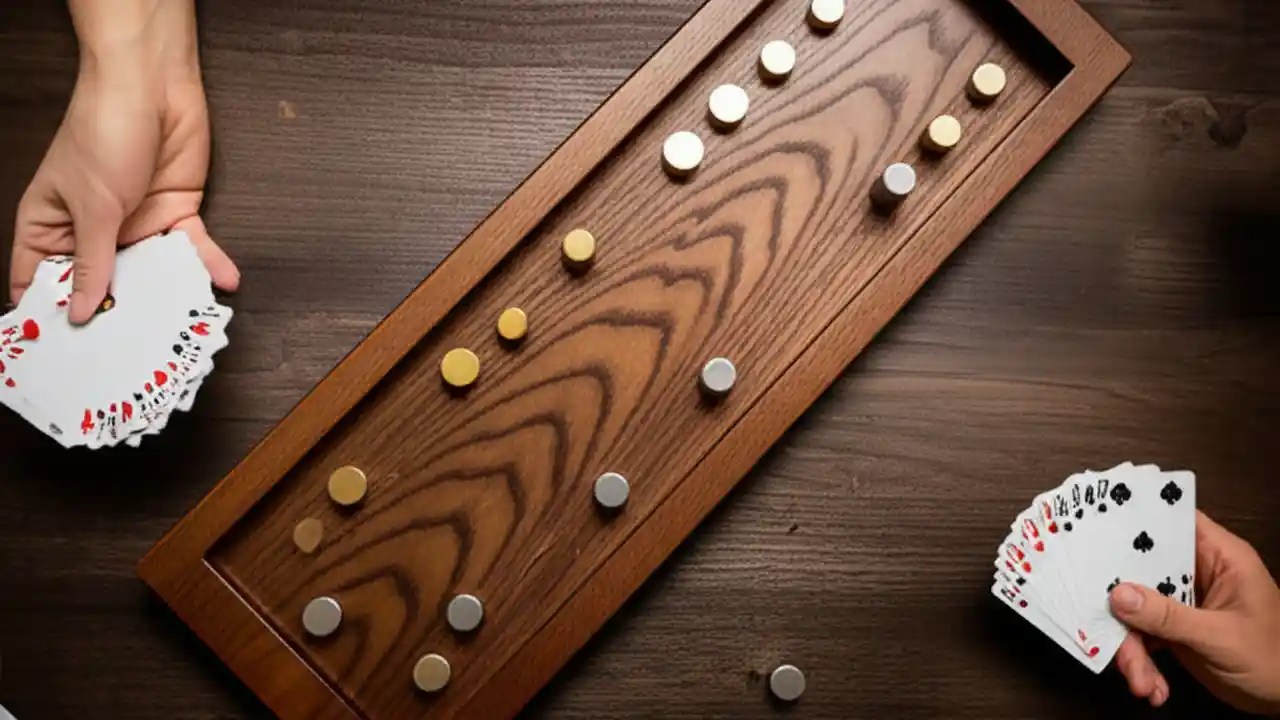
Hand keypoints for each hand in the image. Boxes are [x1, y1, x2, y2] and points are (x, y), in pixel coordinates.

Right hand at [10, 0, 236, 323]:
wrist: (153, 88)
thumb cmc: (103, 134)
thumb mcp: (93, 207)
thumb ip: (92, 262)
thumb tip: (81, 310)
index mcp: (51, 226)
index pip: (43, 280)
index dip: (50, 314)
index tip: (65, 354)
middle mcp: (93, 231)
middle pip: (102, 285)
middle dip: (118, 316)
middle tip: (131, 357)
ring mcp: (135, 224)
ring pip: (151, 273)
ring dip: (167, 297)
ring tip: (180, 334)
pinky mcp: (175, 213)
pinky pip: (192, 249)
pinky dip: (208, 264)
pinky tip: (227, 282)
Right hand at [1109, 511, 1279, 712]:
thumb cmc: (1274, 659)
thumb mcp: (1220, 636)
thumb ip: (1170, 616)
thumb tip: (1119, 595)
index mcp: (1219, 557)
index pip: (1174, 520)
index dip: (1137, 518)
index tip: (1098, 528)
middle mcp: (1197, 573)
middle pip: (1144, 570)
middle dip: (1124, 605)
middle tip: (1111, 632)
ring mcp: (1184, 601)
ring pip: (1137, 608)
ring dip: (1132, 647)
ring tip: (1140, 679)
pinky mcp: (1175, 628)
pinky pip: (1143, 634)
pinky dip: (1141, 661)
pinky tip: (1151, 685)